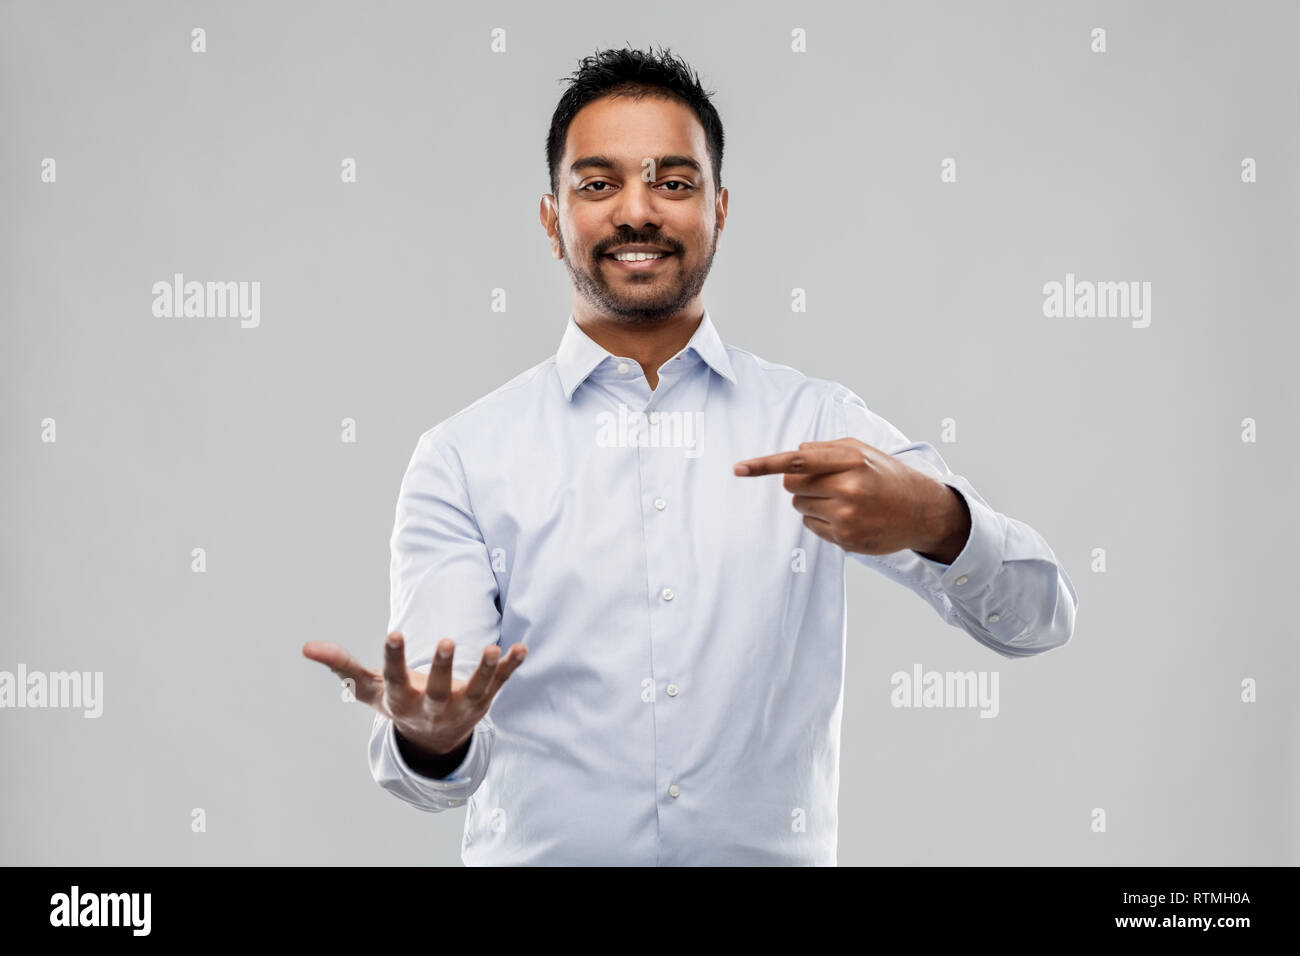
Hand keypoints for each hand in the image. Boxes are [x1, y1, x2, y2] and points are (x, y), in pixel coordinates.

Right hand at [302, 633, 527, 759]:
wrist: (434, 740)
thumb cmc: (398, 703)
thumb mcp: (370, 690)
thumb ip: (342, 667)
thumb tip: (307, 646)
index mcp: (403, 700)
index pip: (396, 678)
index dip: (394, 658)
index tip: (394, 633)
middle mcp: (433, 706)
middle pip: (439, 689)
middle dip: (444, 667)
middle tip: (447, 641)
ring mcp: (463, 705)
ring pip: (476, 688)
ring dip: (486, 670)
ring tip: (492, 648)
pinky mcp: (485, 699)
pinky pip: (501, 682)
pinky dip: (511, 667)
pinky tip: (521, 648)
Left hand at [733, 438, 968, 559]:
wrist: (922, 511)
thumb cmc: (887, 477)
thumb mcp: (862, 451)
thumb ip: (826, 449)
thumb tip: (793, 454)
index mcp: (850, 459)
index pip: (797, 461)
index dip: (764, 465)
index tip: (739, 468)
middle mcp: (848, 487)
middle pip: (791, 486)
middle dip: (801, 484)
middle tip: (827, 484)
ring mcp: (847, 516)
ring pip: (799, 508)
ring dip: (812, 503)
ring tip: (843, 500)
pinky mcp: (846, 540)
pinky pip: (812, 527)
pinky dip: (822, 521)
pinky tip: (848, 517)